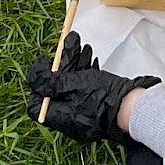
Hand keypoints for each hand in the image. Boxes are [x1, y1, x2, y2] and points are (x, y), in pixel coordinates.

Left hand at [27, 32, 159, 142]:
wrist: (131, 107)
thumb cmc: (101, 97)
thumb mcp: (70, 84)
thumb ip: (49, 81)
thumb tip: (33, 77)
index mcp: (59, 117)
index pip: (37, 104)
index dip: (38, 83)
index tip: (44, 64)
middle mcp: (69, 119)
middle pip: (57, 90)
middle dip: (62, 65)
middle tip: (69, 45)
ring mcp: (84, 115)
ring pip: (73, 86)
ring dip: (76, 64)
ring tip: (83, 46)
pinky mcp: (96, 109)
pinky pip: (85, 90)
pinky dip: (86, 73)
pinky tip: (91, 59)